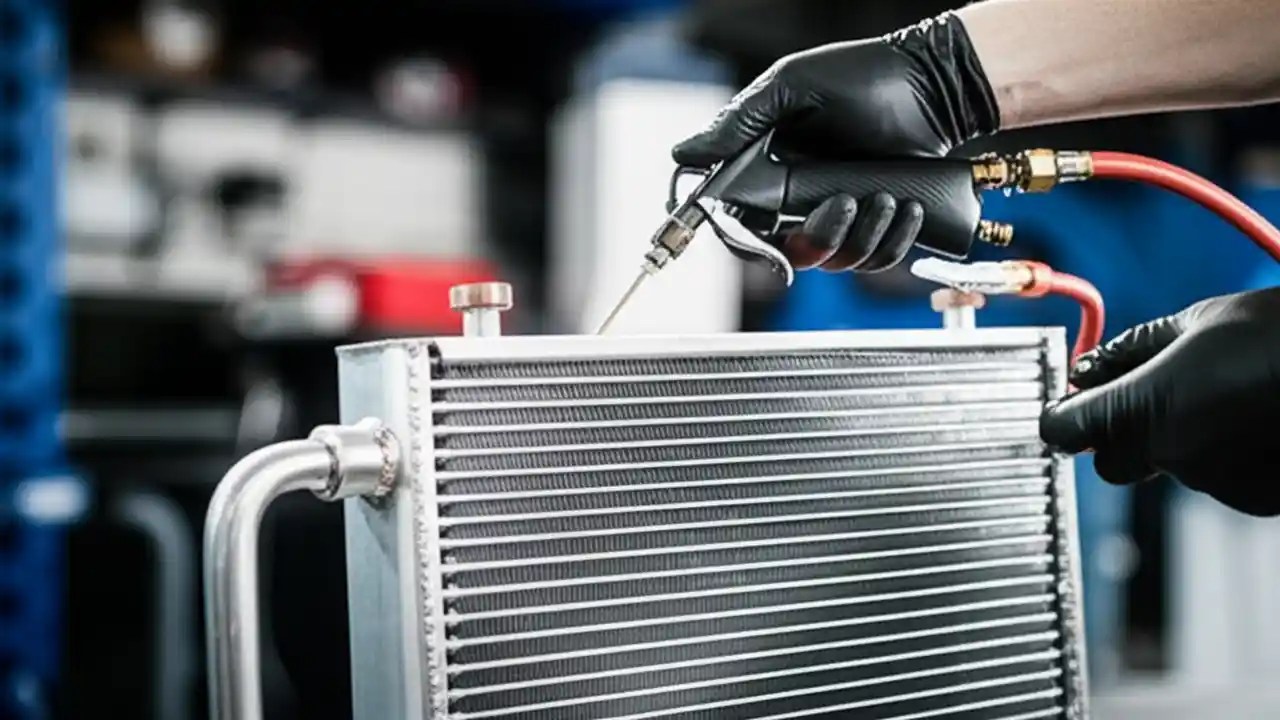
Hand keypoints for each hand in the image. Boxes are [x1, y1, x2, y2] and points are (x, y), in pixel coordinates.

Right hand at [672, 12, 999, 271]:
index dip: (741, 237)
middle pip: (789, 252)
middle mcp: (801, 199)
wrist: (933, 82)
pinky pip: (877, 259)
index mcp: (770, 170)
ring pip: (835, 260)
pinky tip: (906, 207)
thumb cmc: (861, 76)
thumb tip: (683, 154)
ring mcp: (842, 214)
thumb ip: (738, 123)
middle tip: (844, 203)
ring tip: (885, 197)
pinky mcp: (880, 224)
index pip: (740, 222)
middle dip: (818, 238)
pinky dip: (893, 241)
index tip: (760, 234)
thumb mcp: (790, 87)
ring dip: (862, 237)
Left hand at [1040, 288, 1279, 515]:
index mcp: (1145, 408)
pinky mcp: (1257, 500)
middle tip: (1150, 390)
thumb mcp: (1201, 321)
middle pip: (1110, 461)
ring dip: (1181, 436)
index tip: (1067, 402)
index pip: (1062, 431)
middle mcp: (1174, 455)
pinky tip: (1258, 417)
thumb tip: (1093, 366)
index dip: (1061, 415)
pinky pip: (1219, 476)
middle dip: (1120, 431)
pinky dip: (1225, 452)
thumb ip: (1134, 349)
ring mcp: (1218, 483)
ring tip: (1229, 391)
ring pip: (1170, 465)